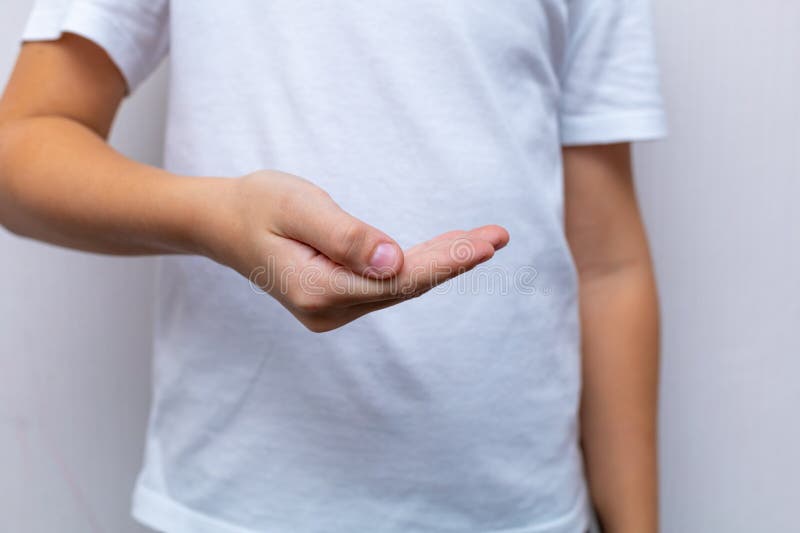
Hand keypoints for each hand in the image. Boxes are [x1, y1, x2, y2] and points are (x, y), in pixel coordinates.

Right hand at [202, 170, 508, 331]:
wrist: (222, 224)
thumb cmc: (257, 205)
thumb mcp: (298, 207)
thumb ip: (345, 236)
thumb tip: (395, 262)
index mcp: (318, 289)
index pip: (399, 280)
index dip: (446, 262)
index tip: (487, 244)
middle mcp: (328, 310)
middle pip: (406, 286)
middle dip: (454, 261)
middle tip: (498, 237)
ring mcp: (331, 310)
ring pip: (399, 287)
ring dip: (440, 264)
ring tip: (483, 240)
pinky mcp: (334, 301)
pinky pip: (386, 286)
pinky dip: (418, 267)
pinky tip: (443, 253)